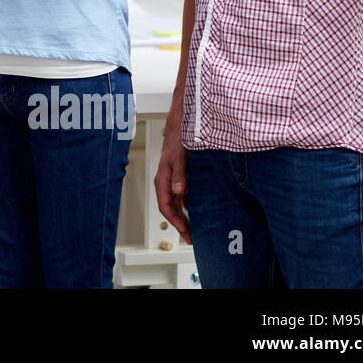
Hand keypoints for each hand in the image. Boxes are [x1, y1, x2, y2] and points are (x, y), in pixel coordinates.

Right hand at [153, 115, 190, 244]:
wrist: (182, 124)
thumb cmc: (177, 139)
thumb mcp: (179, 157)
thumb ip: (178, 175)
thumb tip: (179, 191)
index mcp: (162, 180)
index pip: (166, 206)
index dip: (175, 221)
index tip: (185, 231)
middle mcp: (167, 182)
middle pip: (171, 209)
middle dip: (180, 225)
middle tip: (191, 238)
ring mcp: (174, 180)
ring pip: (178, 204)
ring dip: (185, 217)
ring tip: (195, 229)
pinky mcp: (182, 177)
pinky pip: (184, 196)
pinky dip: (190, 206)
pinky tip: (200, 211)